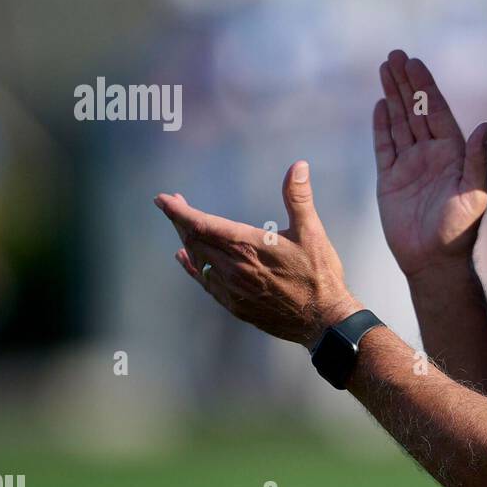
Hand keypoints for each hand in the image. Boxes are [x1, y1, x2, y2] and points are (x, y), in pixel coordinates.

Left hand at [155, 161, 360, 348]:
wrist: (323, 319)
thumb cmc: (319, 276)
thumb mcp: (312, 232)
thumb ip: (298, 198)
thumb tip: (297, 167)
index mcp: (248, 246)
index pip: (202, 224)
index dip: (178, 211)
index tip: (163, 200)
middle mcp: (233, 268)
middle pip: (194, 240)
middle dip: (180, 220)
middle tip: (174, 206)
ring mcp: (232, 289)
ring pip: (197, 260)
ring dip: (186, 241)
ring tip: (183, 228)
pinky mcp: (236, 305)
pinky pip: (204, 283)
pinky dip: (192, 267)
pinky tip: (187, 260)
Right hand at [374, 49, 486, 281]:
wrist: (434, 260)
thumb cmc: (459, 231)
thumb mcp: (475, 194)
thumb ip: (478, 160)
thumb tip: (486, 126)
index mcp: (453, 154)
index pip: (436, 111)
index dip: (425, 87)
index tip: (414, 63)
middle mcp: (431, 154)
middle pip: (416, 110)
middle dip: (406, 83)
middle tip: (395, 55)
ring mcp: (409, 165)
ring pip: (399, 123)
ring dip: (393, 96)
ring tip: (384, 69)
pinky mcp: (390, 179)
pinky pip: (384, 146)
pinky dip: (381, 126)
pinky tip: (380, 105)